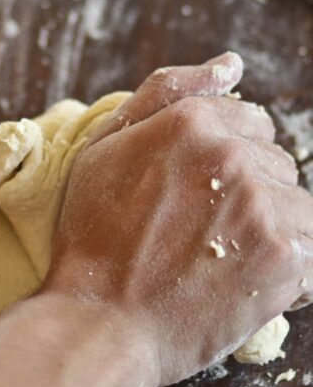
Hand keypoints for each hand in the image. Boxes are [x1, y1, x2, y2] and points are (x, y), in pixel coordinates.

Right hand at [49, 52, 312, 386]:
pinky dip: (290, 273)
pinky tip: (247, 285)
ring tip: (224, 262)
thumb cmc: (94, 237)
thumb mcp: (104, 146)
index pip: (252, 123)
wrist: (100, 322)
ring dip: (273, 233)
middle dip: (251, 194)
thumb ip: (168, 92)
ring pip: (300, 207)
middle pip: (277, 164)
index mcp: (190, 121)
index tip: (197, 197)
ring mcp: (262, 205)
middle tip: (201, 234)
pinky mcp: (284, 256)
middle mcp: (232, 154)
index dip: (225, 162)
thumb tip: (231, 64)